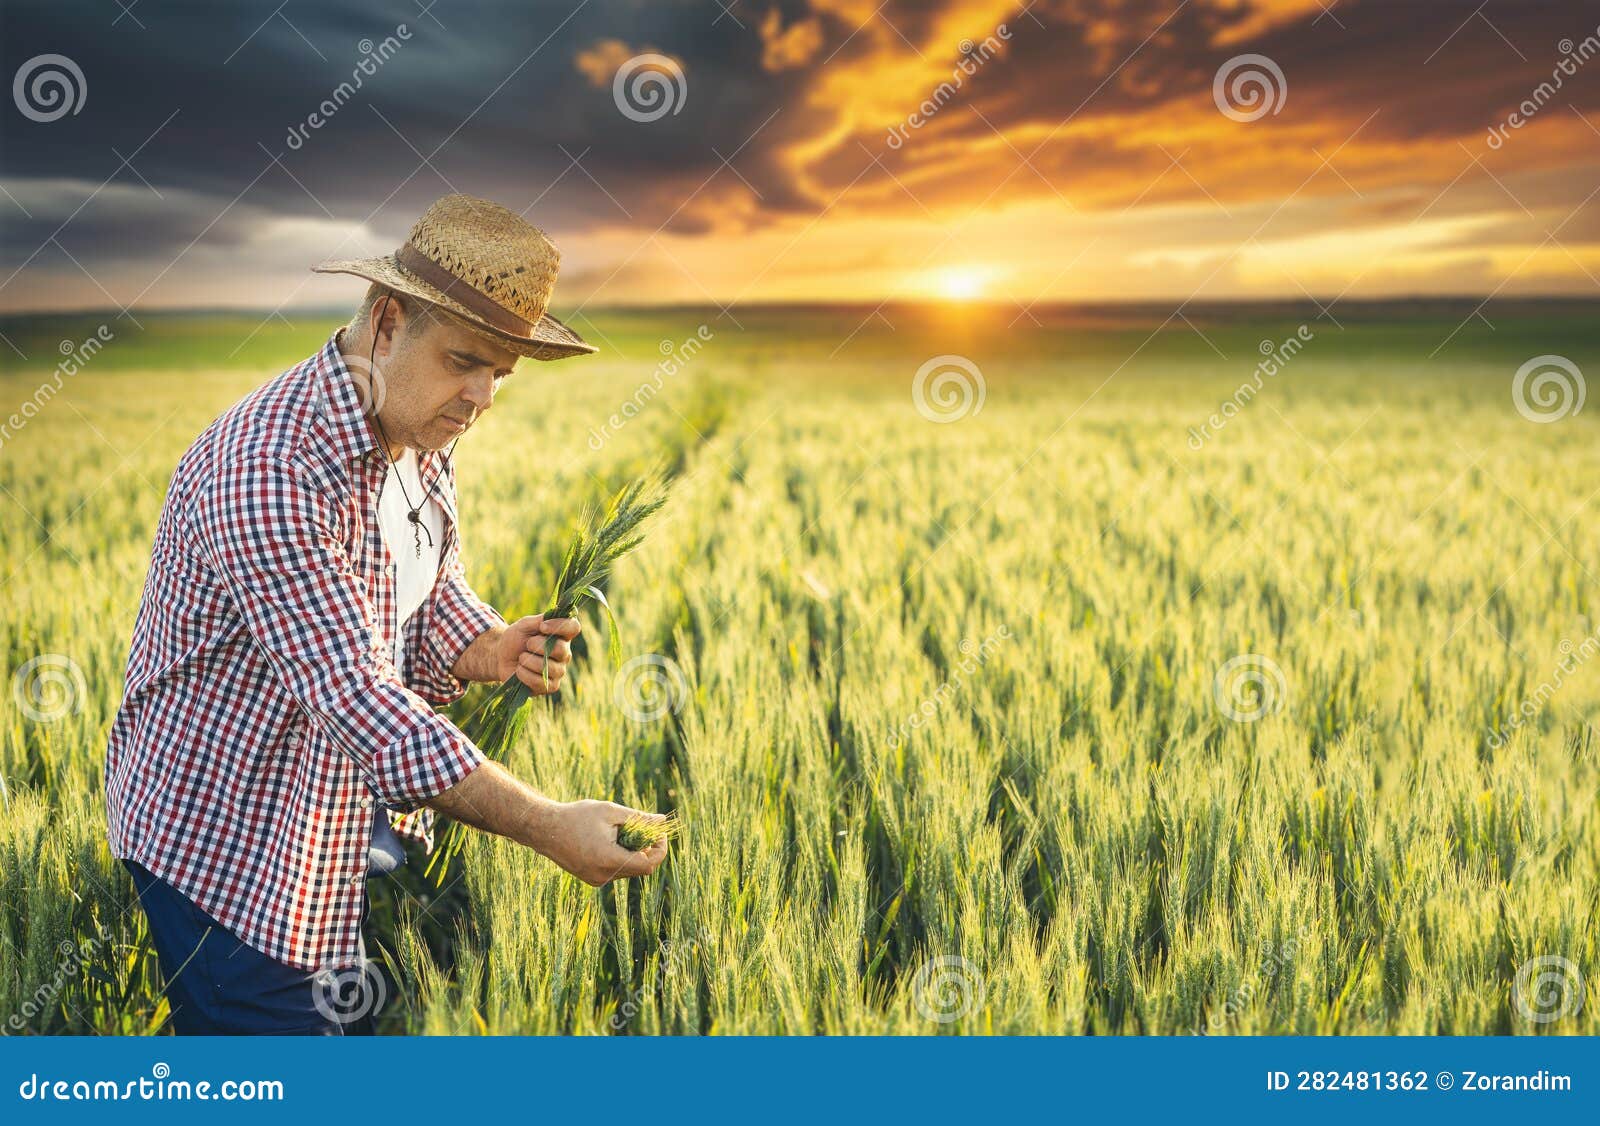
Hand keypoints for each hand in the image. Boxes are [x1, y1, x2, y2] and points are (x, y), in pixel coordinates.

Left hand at [496, 614, 580, 693]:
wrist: (501, 658)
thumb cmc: (515, 640)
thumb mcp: (524, 625)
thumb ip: (539, 620)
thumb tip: (549, 621)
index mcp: (561, 635)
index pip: (574, 627)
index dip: (560, 626)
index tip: (542, 627)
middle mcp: (564, 653)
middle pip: (561, 649)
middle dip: (538, 646)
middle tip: (527, 645)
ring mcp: (559, 671)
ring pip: (548, 667)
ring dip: (528, 661)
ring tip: (521, 658)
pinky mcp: (551, 686)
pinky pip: (540, 682)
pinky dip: (524, 674)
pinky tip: (520, 670)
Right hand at [541, 799, 670, 885]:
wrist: (545, 829)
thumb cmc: (577, 816)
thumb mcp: (611, 812)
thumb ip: (639, 818)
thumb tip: (662, 821)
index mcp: (609, 859)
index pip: (648, 865)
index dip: (659, 850)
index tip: (659, 833)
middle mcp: (604, 875)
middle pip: (640, 868)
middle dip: (647, 849)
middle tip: (644, 828)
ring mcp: (596, 880)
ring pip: (628, 870)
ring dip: (634, 853)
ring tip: (624, 832)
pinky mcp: (591, 879)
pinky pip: (615, 871)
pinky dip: (621, 857)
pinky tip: (611, 840)